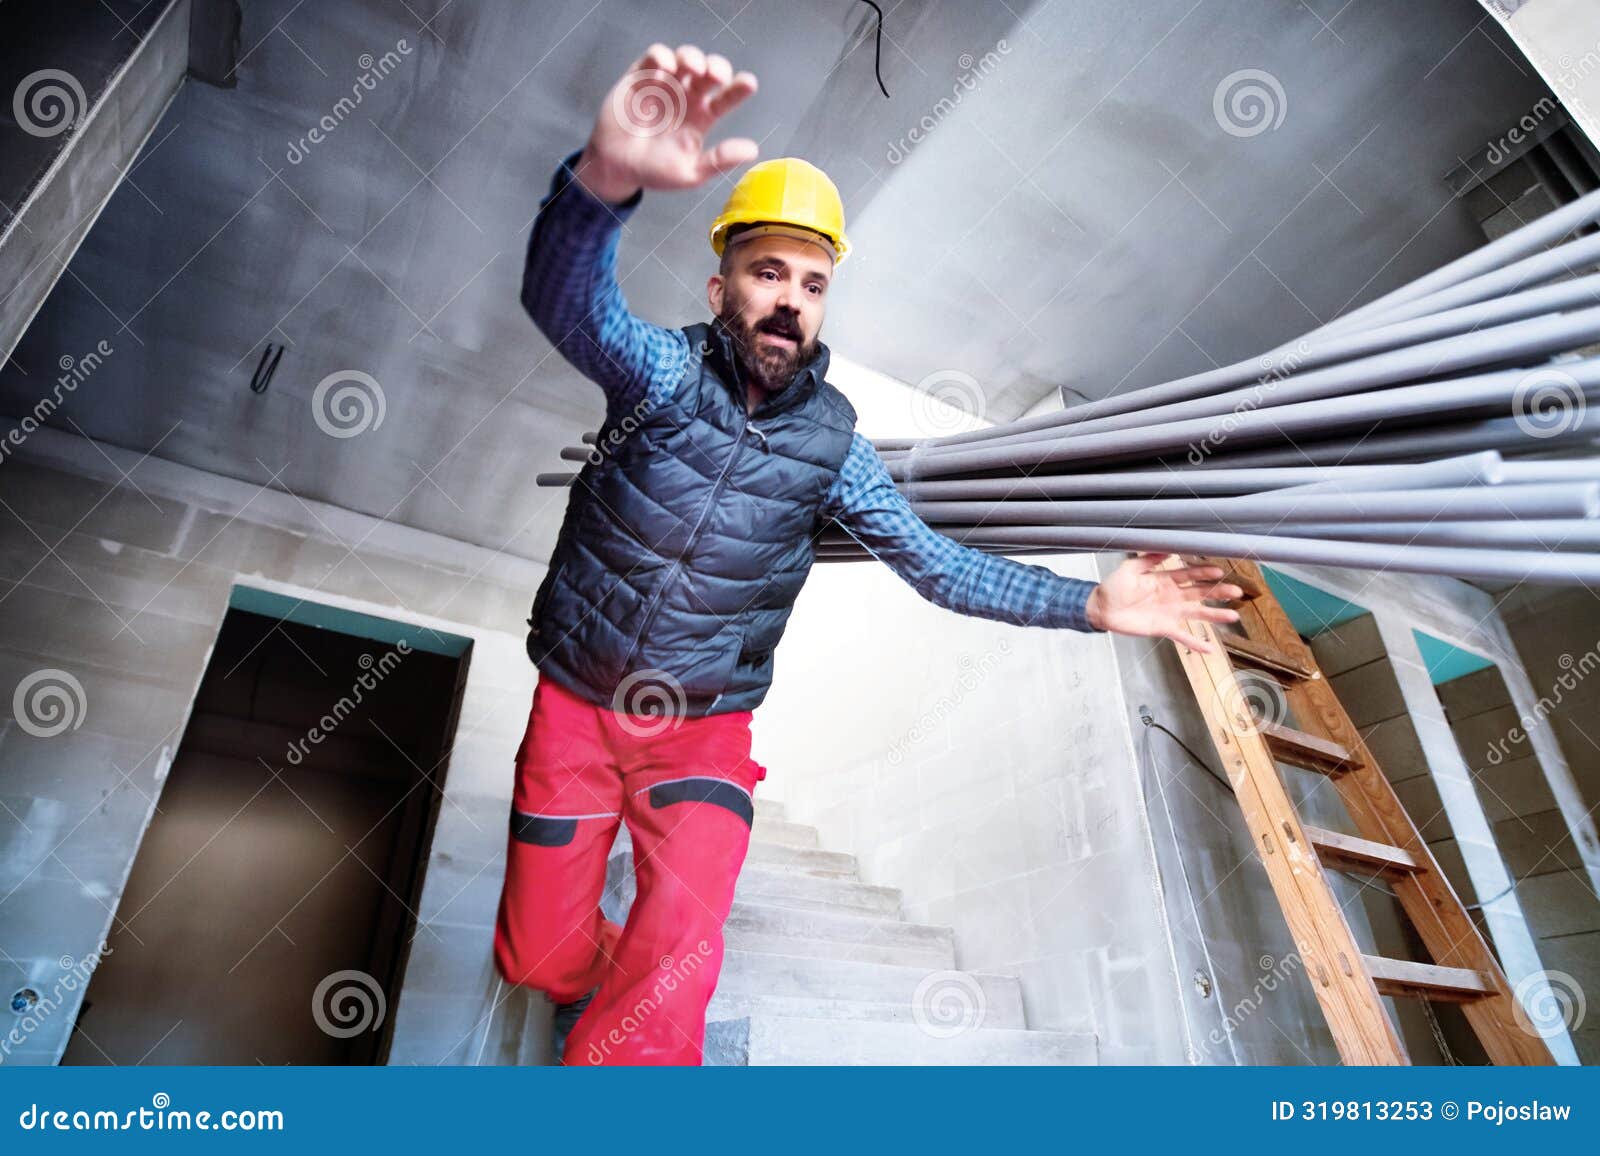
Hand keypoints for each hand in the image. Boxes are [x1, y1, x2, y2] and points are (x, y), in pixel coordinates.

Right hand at [575, 43, 758, 202]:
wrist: (616, 168)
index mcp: (702, 117)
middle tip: (716, 76)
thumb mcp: (690, 173)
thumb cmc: (654, 171)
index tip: (749, 84)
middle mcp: (686, 97)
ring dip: (692, 57)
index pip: (725, 98)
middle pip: (708, 72)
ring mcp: (664, 85)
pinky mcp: (640, 77)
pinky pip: (654, 58)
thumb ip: (719, 160)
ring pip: (684, 59)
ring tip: (694, 68)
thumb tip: (752, 150)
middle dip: (716, 67)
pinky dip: (662, 56)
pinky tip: (667, 66)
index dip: (738, 89)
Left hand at [1085, 553, 1242, 655]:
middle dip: (1218, 592)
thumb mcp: (1130, 568)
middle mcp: (1172, 596)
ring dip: (1215, 615)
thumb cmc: (1113, 587)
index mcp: (1165, 580)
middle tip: (1237, 591)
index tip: (1219, 571)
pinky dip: (1196, 644)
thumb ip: (1148, 560)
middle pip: (1200, 593)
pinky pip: (1183, 637)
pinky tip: (1210, 649)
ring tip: (1233, 616)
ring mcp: (1170, 613)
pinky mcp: (1164, 628)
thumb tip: (1167, 550)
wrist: (1101, 608)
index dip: (1204, 572)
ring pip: (1197, 614)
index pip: (1189, 575)